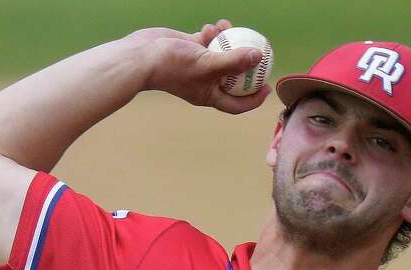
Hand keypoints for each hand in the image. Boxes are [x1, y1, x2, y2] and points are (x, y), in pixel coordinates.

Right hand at [130, 20, 271, 113]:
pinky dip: (213, 33)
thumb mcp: (208, 64)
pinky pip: (208, 40)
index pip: (236, 103)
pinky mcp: (190, 48)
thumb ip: (233, 62)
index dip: (254, 99)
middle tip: (261, 51)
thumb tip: (257, 58)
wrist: (142, 56)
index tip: (268, 86)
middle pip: (233, 76)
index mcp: (209, 95)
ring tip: (230, 28)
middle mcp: (204, 82)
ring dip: (229, 41)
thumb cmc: (173, 66)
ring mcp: (197, 64)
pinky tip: (215, 25)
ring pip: (221, 53)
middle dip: (246, 63)